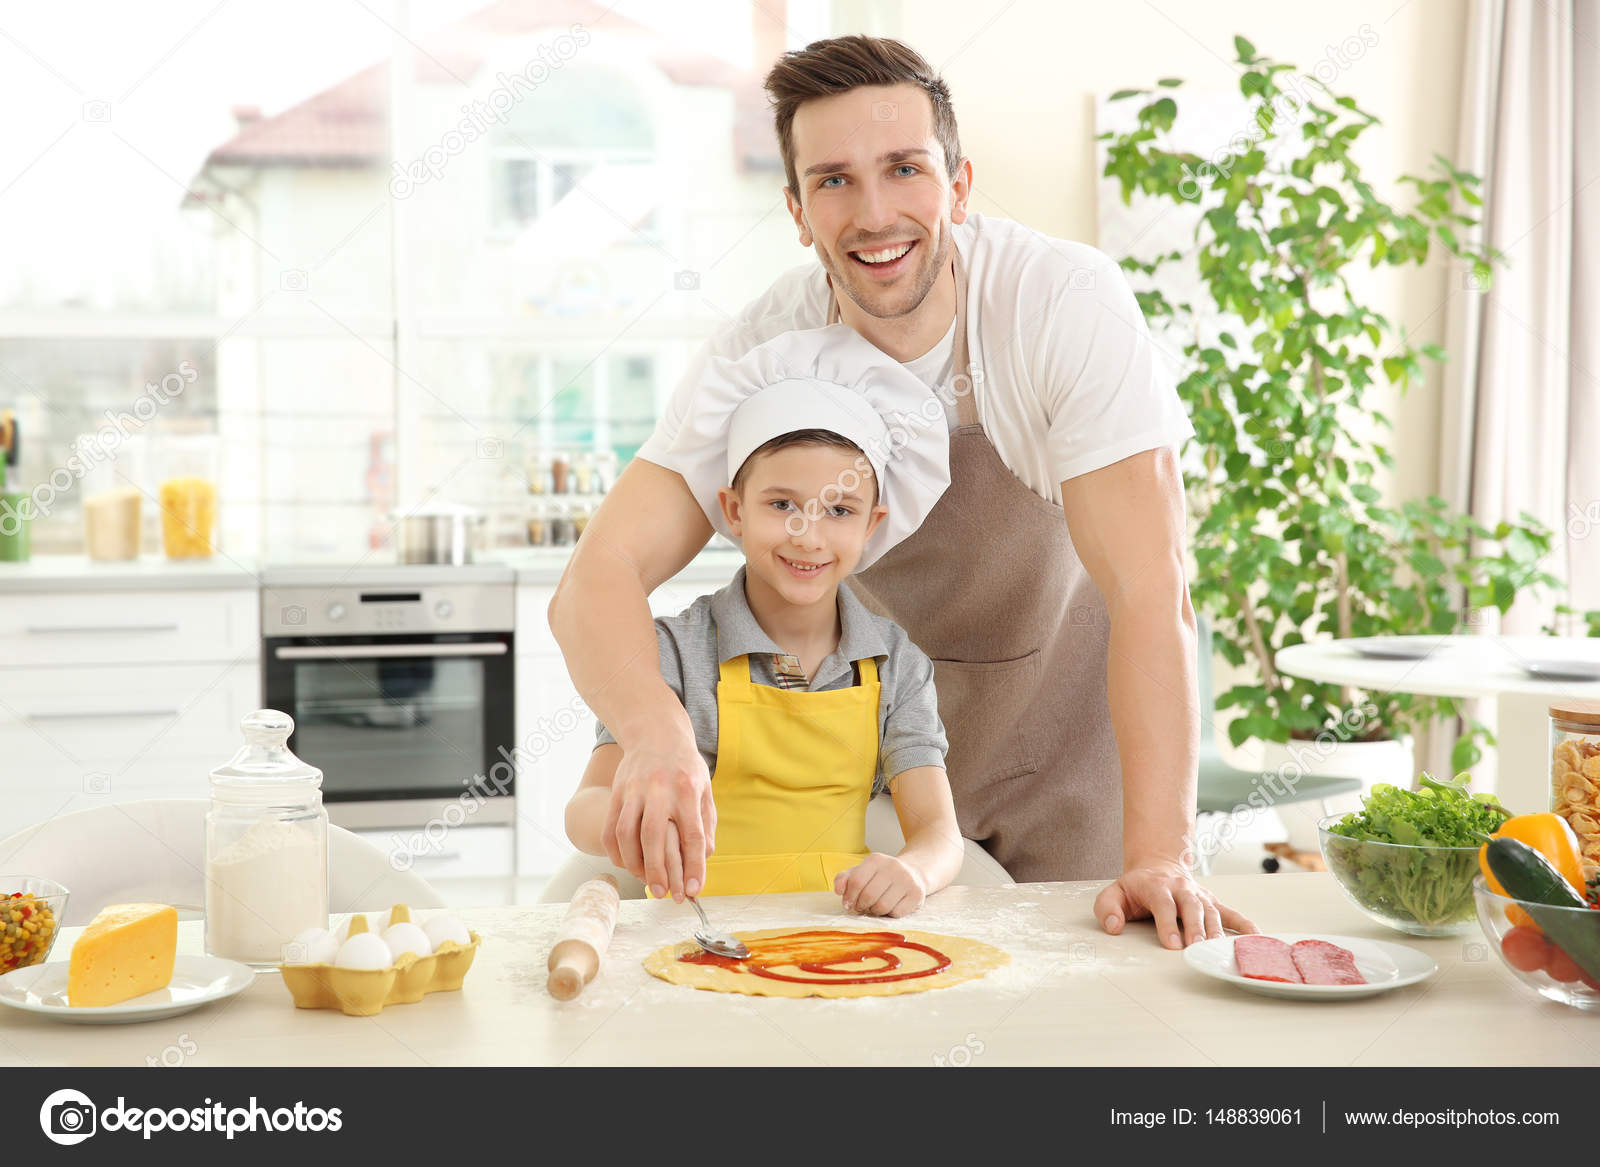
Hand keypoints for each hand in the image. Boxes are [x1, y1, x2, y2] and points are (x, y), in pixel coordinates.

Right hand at [603, 733, 713, 900]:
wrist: (655, 733)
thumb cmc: (685, 766)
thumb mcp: (705, 788)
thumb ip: (706, 821)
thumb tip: (704, 855)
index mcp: (686, 790)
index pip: (692, 835)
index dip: (694, 865)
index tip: (695, 889)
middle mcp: (659, 790)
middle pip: (654, 837)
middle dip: (659, 871)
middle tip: (665, 894)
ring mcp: (634, 791)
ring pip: (627, 833)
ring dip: (635, 863)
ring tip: (645, 881)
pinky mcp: (617, 792)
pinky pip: (610, 827)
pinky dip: (615, 851)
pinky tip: (626, 864)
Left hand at [834, 853, 926, 917]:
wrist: (913, 873)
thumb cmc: (880, 876)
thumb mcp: (861, 872)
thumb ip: (844, 879)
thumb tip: (838, 890)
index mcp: (876, 859)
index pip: (856, 881)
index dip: (849, 897)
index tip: (848, 904)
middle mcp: (893, 866)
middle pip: (868, 896)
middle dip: (861, 906)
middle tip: (862, 907)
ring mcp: (907, 880)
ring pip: (882, 907)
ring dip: (874, 911)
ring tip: (875, 906)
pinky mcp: (917, 894)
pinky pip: (896, 913)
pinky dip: (889, 914)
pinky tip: (890, 907)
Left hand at [1093, 858, 1257, 948]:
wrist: (1158, 866)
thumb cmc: (1136, 887)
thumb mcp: (1114, 893)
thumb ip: (1107, 908)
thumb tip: (1113, 927)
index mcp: (1156, 886)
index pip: (1163, 904)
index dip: (1167, 924)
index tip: (1172, 944)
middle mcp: (1181, 889)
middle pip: (1191, 907)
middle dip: (1195, 926)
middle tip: (1197, 946)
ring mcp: (1200, 895)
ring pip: (1211, 911)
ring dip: (1216, 930)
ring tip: (1220, 949)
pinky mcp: (1213, 902)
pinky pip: (1231, 913)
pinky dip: (1245, 925)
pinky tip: (1255, 937)